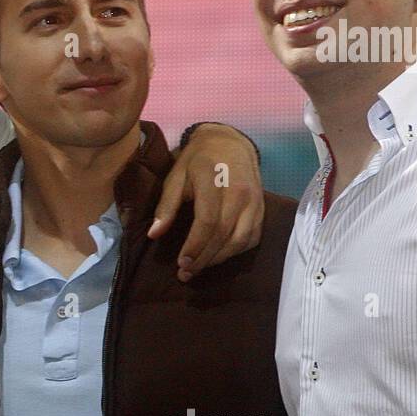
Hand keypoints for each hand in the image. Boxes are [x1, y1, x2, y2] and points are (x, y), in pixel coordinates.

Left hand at [148, 124, 263, 281]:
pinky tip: (219, 256)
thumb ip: (167, 205)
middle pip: (224, 234)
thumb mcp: (176, 175)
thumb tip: (154, 234)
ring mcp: (255, 201)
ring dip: (219, 259)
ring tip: (199, 268)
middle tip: (186, 273)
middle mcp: (239, 192)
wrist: (230, 142)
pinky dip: (236, 251)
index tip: (180, 263)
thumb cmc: (198, 159)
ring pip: (241, 240)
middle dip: (204, 258)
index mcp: (214, 180)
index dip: (194, 246)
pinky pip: (253, 237)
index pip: (208, 221)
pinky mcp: (262, 208)